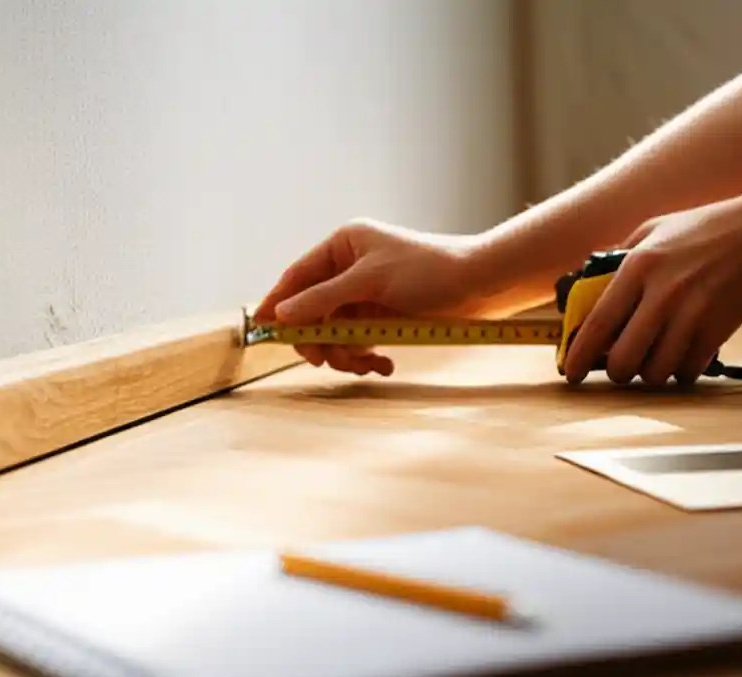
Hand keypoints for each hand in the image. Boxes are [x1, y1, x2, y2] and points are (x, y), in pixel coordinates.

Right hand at [254, 218, 501, 375]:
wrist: (481, 287)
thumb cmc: (429, 271)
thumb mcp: (371, 282)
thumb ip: (323, 298)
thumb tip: (281, 315)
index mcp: (343, 246)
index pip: (298, 276)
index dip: (277, 302)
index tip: (260, 328)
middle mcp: (350, 270)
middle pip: (312, 312)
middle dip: (321, 339)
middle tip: (326, 360)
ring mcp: (366, 297)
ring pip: (335, 334)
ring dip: (348, 354)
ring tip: (371, 363)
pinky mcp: (383, 320)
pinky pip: (358, 344)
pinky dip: (367, 357)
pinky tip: (385, 364)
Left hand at [562, 197, 741, 385]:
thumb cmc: (705, 229)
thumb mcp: (652, 230)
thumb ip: (618, 258)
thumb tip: (588, 287)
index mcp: (638, 267)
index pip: (598, 324)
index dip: (578, 355)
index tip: (570, 371)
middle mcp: (662, 295)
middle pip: (623, 360)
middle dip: (614, 371)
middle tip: (617, 366)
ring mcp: (692, 316)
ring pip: (655, 372)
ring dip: (648, 373)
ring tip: (652, 359)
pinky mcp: (718, 331)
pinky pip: (687, 371)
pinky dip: (679, 372)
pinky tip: (680, 357)